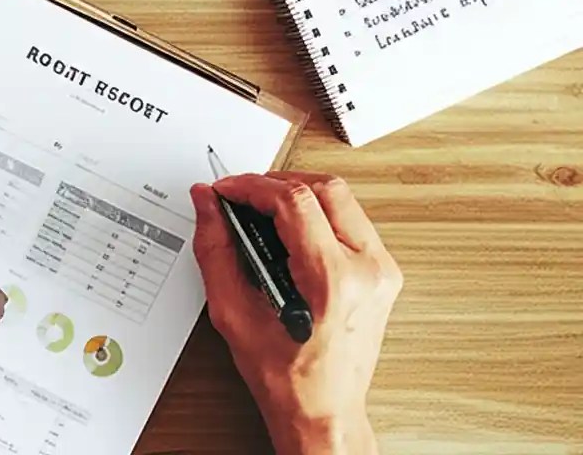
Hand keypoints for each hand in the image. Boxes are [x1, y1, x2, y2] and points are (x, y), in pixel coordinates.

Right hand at [190, 173, 401, 454]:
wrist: (323, 408)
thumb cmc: (285, 376)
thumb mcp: (233, 312)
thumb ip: (215, 249)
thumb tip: (207, 204)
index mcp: (333, 281)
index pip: (294, 202)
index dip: (252, 187)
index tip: (226, 190)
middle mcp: (368, 270)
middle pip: (325, 189)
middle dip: (276, 184)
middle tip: (243, 197)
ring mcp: (382, 269)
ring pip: (342, 199)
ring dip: (298, 196)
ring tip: (263, 213)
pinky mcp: (384, 272)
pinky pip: (351, 220)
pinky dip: (317, 214)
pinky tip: (290, 232)